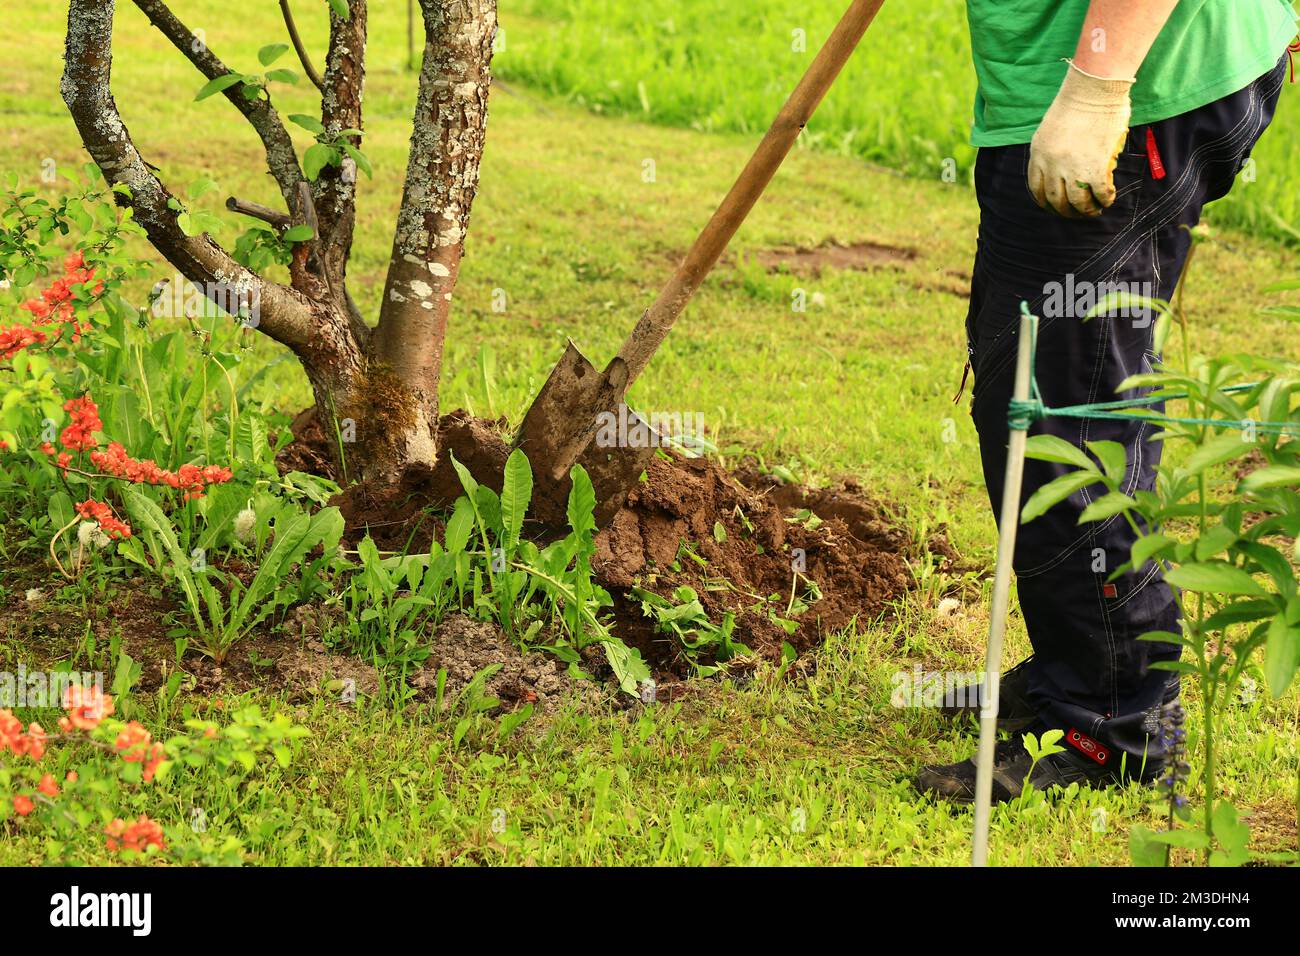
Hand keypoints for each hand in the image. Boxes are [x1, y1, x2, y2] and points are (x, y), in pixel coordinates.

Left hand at [1028, 61, 1134, 217]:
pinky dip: (1104, 199)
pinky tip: (1108, 198)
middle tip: (1076, 214)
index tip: (1053, 207)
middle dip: (1065, 211)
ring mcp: (1073, 168)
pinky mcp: (1096, 168)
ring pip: (1077, 202)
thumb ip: (1050, 151)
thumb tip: (1061, 170)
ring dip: (1086, 211)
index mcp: (1038, 154)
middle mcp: (1052, 165)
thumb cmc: (1077, 101)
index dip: (1045, 201)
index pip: (1036, 187)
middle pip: (1055, 199)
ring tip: (1094, 211)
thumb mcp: (1050, 129)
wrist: (1094, 88)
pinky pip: (1099, 193)